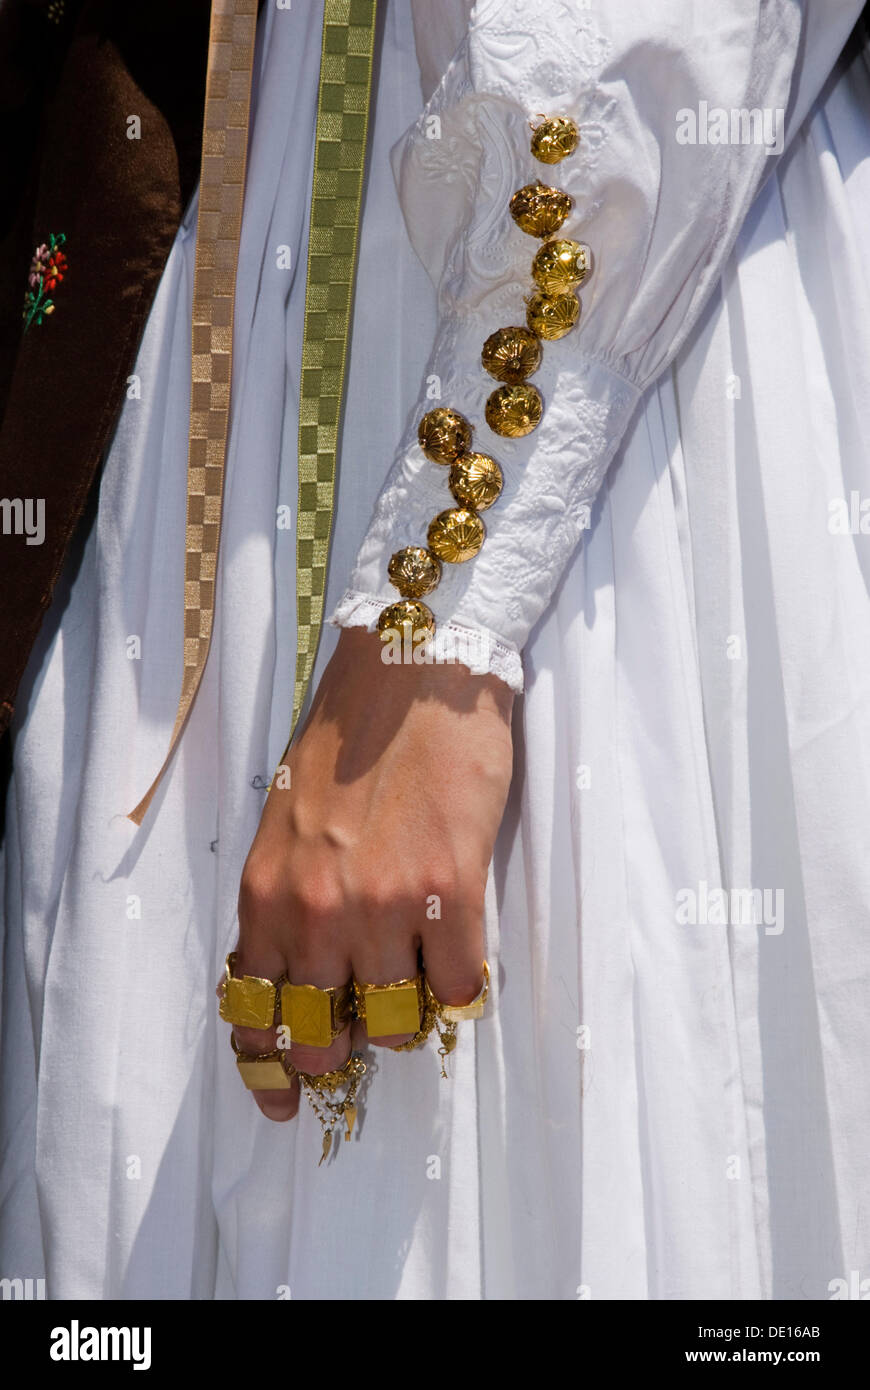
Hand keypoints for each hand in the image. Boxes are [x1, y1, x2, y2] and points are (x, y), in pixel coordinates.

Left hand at [228, 625, 513, 1119]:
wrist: (414, 670)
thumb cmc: (348, 739)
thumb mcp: (284, 822)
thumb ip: (284, 903)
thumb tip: (304, 976)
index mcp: (266, 893)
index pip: (254, 1012)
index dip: (268, 1069)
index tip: (282, 1099)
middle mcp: (316, 910)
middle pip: (321, 1038)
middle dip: (342, 1046)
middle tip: (365, 1022)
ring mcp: (385, 905)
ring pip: (393, 1021)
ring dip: (406, 1011)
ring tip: (417, 969)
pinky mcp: (452, 890)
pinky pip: (457, 988)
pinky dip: (458, 985)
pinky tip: (457, 949)